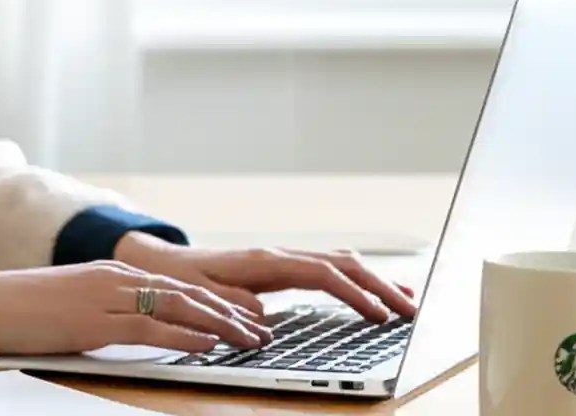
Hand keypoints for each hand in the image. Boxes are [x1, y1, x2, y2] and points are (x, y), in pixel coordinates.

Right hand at [0, 261, 272, 355]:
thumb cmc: (19, 308)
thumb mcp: (72, 305)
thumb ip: (105, 313)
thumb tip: (134, 331)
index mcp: (112, 274)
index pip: (177, 285)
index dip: (214, 301)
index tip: (242, 315)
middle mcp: (116, 279)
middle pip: (188, 292)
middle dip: (229, 312)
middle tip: (261, 329)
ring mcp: (107, 298)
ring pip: (178, 307)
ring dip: (219, 324)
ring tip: (248, 339)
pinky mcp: (95, 321)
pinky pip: (150, 327)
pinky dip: (185, 335)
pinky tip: (208, 344)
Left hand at [114, 233, 416, 321]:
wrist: (164, 264)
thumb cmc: (182, 281)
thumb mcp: (202, 296)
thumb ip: (233, 306)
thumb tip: (263, 320)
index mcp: (266, 262)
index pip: (323, 274)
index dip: (354, 295)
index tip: (379, 316)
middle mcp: (280, 255)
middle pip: (342, 264)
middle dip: (379, 285)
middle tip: (411, 309)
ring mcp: (283, 258)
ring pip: (340, 262)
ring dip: (374, 279)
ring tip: (405, 299)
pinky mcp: (282, 267)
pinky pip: (328, 268)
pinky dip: (355, 278)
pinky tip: (371, 291)